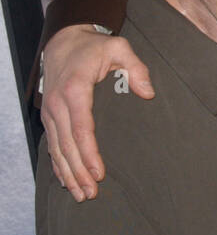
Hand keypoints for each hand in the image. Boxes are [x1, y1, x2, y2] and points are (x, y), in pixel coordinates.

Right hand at [41, 25, 153, 200]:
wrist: (64, 39)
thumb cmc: (94, 47)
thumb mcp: (119, 47)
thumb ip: (136, 67)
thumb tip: (148, 92)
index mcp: (76, 90)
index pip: (82, 129)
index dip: (90, 154)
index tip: (100, 173)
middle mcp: (58, 104)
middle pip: (67, 145)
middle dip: (79, 172)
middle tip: (91, 194)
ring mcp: (50, 111)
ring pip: (57, 149)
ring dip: (68, 173)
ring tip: (80, 194)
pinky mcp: (49, 115)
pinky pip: (51, 144)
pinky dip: (58, 164)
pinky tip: (66, 180)